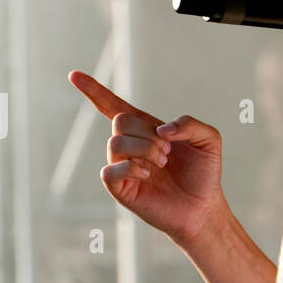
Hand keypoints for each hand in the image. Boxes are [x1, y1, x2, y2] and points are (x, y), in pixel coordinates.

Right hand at [68, 71, 229, 249]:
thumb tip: (163, 130)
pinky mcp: (119, 188)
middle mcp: (129, 146)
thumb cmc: (204, 174)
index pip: (113, 106)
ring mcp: (122, 166)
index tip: (73, 75)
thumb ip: (191, 124)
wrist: (203, 207)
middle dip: (148, 133)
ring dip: (144, 150)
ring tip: (161, 164)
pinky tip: (147, 175)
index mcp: (145, 129)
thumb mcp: (209, 140)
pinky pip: (110, 170)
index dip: (94, 90)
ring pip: (116, 142)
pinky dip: (131, 168)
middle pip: (120, 121)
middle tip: (167, 152)